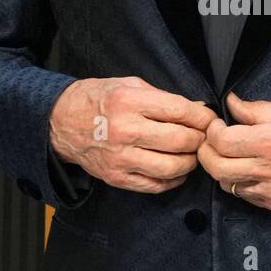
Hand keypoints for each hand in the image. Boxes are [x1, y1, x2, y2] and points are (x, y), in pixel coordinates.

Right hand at [49, 76, 216, 193]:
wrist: (60, 122)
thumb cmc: (98, 99)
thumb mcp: (129, 85)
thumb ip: (164, 99)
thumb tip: (198, 110)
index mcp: (129, 102)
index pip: (180, 111)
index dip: (203, 117)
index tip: (210, 120)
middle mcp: (126, 131)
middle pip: (180, 141)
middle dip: (200, 139)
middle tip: (204, 137)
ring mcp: (120, 158)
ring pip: (172, 167)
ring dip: (190, 162)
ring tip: (192, 154)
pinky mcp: (117, 177)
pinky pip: (155, 185)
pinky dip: (173, 180)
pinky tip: (177, 171)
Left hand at [197, 91, 270, 213]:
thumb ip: (257, 109)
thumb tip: (232, 102)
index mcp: (270, 141)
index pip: (221, 141)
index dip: (212, 131)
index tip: (218, 125)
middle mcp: (267, 169)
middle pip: (216, 167)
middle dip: (206, 152)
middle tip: (212, 142)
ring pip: (227, 185)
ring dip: (221, 169)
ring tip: (232, 156)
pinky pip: (246, 196)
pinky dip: (240, 183)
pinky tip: (250, 170)